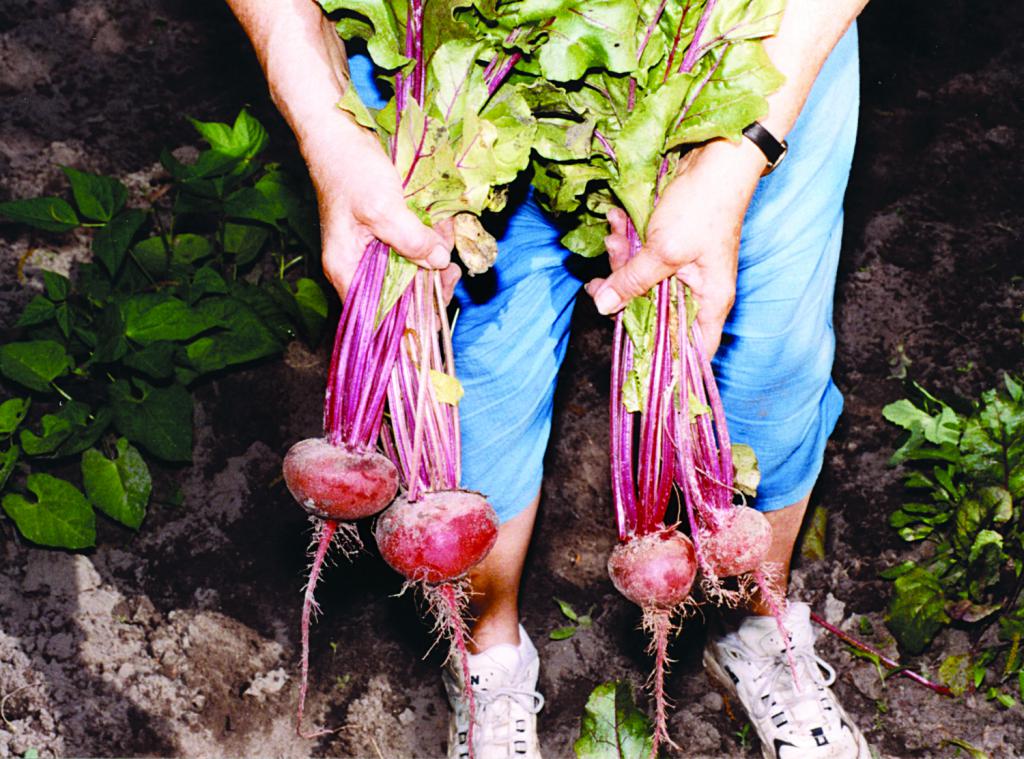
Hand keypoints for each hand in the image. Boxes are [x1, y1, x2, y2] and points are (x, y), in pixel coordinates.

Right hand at [301, 121, 459, 299]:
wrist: (339, 131)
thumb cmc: (350, 169)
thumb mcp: (382, 207)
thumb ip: (410, 240)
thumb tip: (440, 262)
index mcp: (347, 271)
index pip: (380, 316)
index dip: (411, 317)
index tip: (439, 300)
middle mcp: (359, 267)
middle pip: (402, 294)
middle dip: (431, 278)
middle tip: (451, 262)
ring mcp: (374, 250)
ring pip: (414, 268)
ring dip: (436, 253)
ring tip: (447, 230)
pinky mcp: (387, 232)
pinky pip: (415, 245)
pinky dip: (432, 237)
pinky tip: (443, 222)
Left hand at [584, 138, 765, 356]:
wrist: (714, 153)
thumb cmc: (703, 207)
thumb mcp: (664, 250)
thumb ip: (633, 282)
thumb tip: (604, 307)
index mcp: (709, 302)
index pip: (694, 349)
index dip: (667, 359)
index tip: (632, 356)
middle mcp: (697, 290)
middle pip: (653, 314)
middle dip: (625, 294)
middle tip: (603, 278)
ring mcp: (682, 268)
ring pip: (640, 282)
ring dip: (620, 260)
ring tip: (614, 236)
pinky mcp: (667, 246)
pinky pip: (640, 255)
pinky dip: (625, 241)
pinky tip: (616, 221)